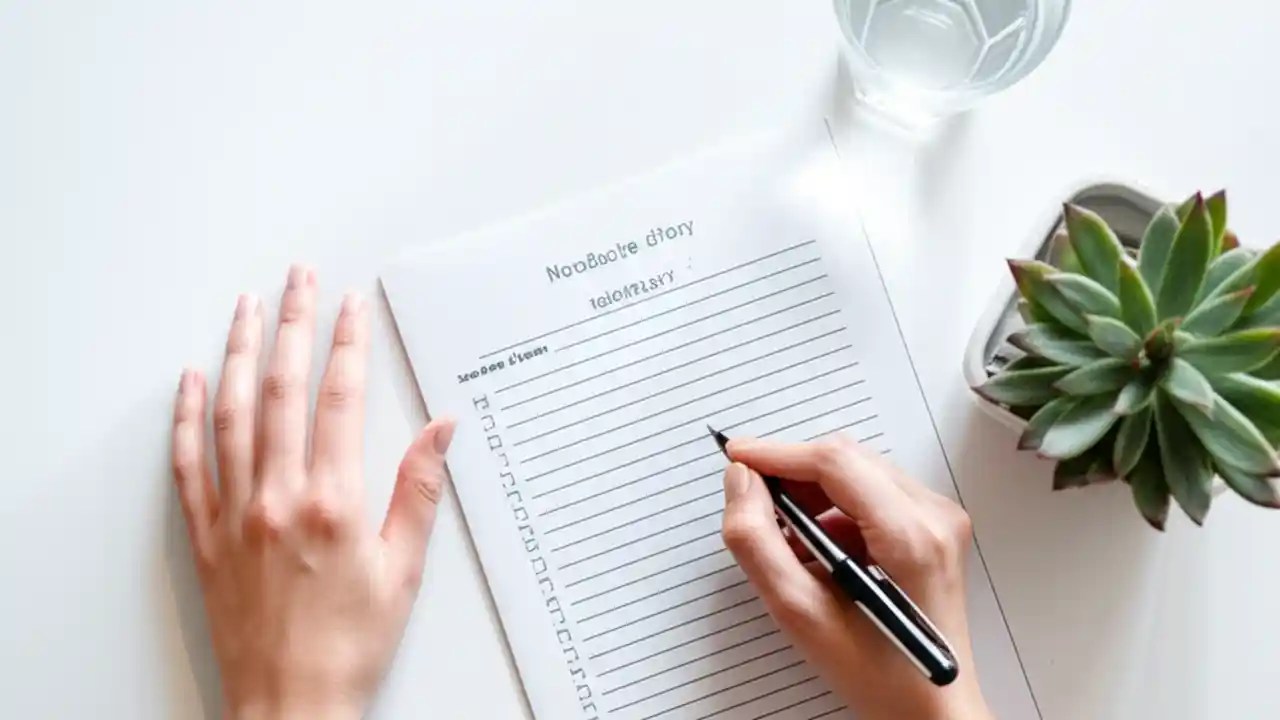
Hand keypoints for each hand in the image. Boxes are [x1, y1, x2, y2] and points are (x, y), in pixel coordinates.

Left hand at [170, 265, 455, 719]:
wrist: (291, 705)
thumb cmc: (351, 646)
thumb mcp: (403, 570)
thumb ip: (419, 492)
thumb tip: (440, 429)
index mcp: (333, 502)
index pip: (340, 401)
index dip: (347, 344)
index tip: (351, 306)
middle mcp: (278, 498)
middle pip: (283, 391)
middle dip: (294, 325)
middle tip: (299, 280)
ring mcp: (236, 514)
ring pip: (233, 414)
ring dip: (242, 354)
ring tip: (247, 309)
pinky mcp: (208, 537)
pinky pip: (191, 464)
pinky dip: (189, 418)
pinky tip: (193, 382)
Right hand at [721, 436, 992, 719]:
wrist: (930, 710)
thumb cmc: (879, 675)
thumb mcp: (800, 613)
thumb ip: (758, 542)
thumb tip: (741, 483)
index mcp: (910, 536)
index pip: (834, 462)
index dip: (777, 454)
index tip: (737, 457)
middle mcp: (934, 517)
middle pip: (847, 461)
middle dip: (792, 475)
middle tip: (754, 503)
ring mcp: (938, 520)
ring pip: (857, 474)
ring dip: (812, 496)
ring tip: (786, 541)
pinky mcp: (933, 528)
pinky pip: (873, 495)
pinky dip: (835, 511)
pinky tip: (816, 551)